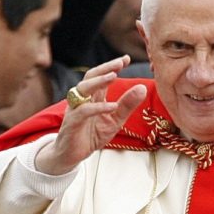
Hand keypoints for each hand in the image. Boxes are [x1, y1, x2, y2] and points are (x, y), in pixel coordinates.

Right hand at [35, 58, 148, 175]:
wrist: (71, 155)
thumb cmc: (91, 135)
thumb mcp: (115, 120)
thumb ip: (127, 105)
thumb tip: (142, 87)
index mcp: (92, 97)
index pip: (101, 76)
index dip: (112, 66)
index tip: (127, 58)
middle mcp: (82, 99)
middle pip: (90, 77)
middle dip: (105, 68)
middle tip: (120, 62)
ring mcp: (75, 110)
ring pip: (82, 89)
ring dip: (98, 81)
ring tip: (114, 76)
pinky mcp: (72, 123)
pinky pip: (84, 111)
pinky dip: (98, 108)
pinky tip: (112, 107)